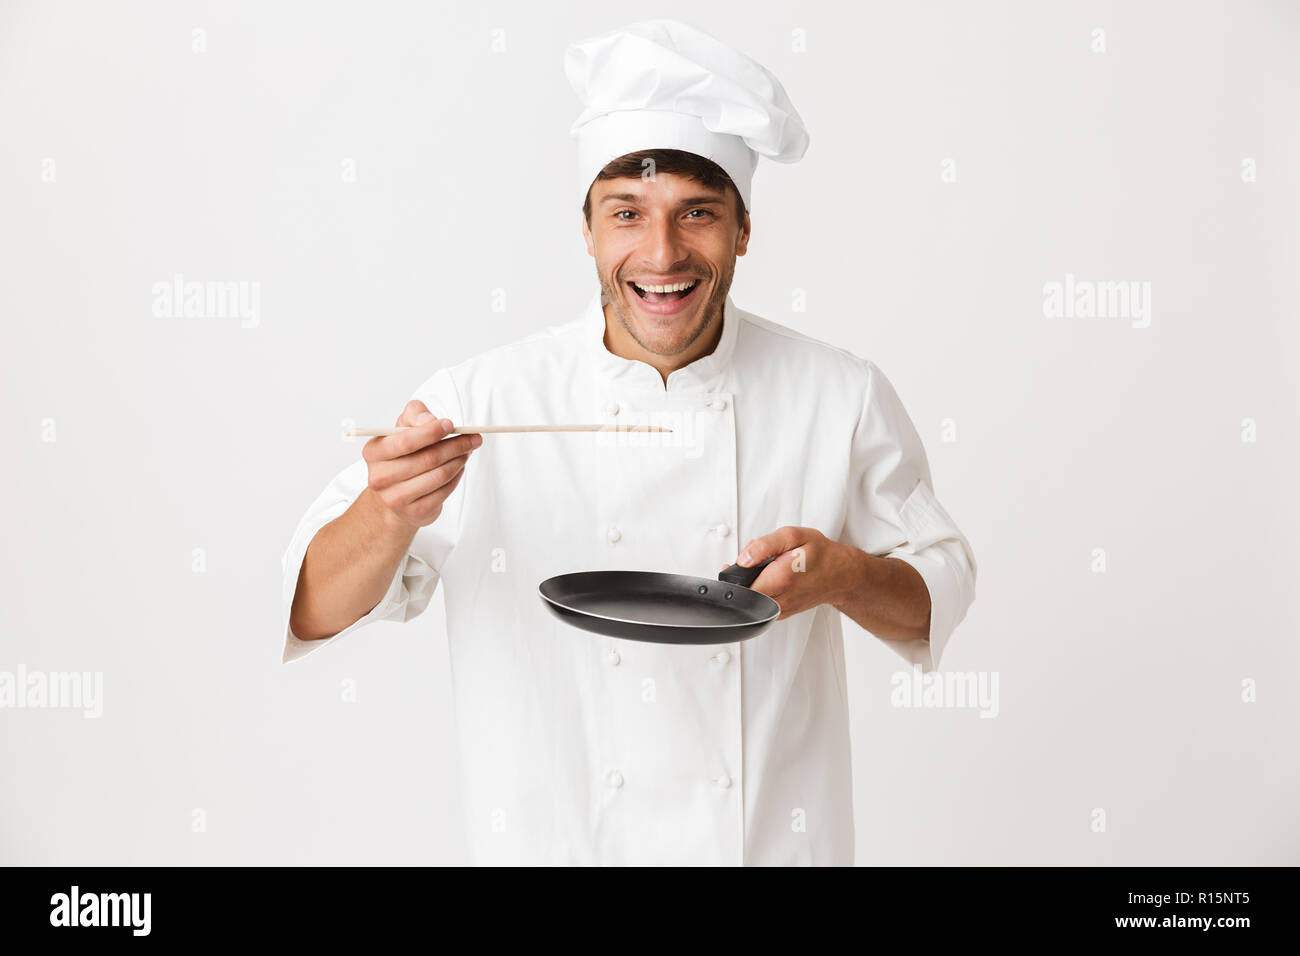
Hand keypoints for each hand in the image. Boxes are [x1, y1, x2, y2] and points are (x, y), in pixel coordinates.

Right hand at [361, 400, 480, 529]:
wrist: (393, 495)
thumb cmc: (401, 456)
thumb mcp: (402, 428)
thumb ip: (414, 414)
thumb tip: (430, 421)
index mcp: (374, 453)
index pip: (405, 442)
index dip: (431, 432)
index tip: (450, 424)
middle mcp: (380, 477)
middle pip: (428, 459)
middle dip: (455, 446)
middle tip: (473, 438)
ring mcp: (396, 498)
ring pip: (440, 475)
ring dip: (459, 460)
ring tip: (466, 451)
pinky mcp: (415, 511)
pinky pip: (444, 491)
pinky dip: (456, 477)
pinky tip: (458, 468)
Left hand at [721, 526, 857, 620]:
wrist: (841, 575)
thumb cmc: (821, 555)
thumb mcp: (793, 536)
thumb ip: (763, 545)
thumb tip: (742, 559)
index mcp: (781, 578)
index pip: (740, 585)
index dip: (734, 573)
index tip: (741, 563)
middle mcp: (780, 599)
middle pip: (743, 595)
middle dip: (742, 579)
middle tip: (756, 564)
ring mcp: (781, 610)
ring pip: (750, 603)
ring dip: (752, 586)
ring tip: (767, 571)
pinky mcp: (781, 614)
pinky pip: (759, 606)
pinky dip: (760, 593)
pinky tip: (771, 581)